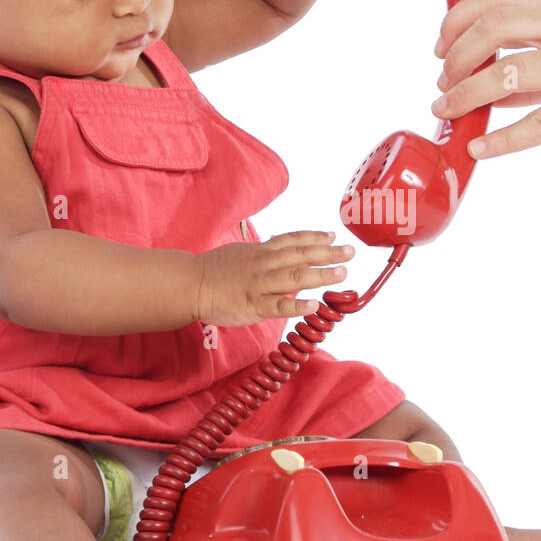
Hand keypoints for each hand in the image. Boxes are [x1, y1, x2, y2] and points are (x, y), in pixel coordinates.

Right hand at [194, 230, 354, 325]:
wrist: (189, 283)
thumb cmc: (212, 270)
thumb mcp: (240, 253)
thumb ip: (262, 255)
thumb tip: (282, 255)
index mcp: (261, 252)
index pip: (293, 240)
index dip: (314, 237)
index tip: (333, 235)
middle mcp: (264, 264)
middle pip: (301, 256)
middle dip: (328, 253)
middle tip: (350, 252)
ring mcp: (260, 284)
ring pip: (295, 277)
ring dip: (321, 274)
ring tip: (342, 272)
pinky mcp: (254, 305)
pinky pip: (279, 306)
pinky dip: (298, 305)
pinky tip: (314, 305)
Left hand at [429, 0, 540, 154]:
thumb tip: (494, 86)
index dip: (457, 20)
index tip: (441, 46)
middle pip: (491, 27)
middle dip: (454, 57)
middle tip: (442, 83)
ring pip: (507, 72)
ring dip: (466, 93)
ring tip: (448, 112)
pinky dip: (503, 138)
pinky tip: (481, 147)